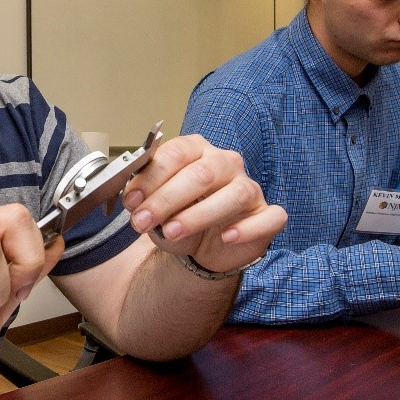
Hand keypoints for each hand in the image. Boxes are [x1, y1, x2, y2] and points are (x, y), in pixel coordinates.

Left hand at [119, 134, 286, 275]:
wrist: (204, 247)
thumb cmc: (181, 218)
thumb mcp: (157, 209)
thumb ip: (145, 201)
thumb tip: (132, 200)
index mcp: (197, 151)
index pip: (176, 153)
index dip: (152, 177)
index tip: (131, 200)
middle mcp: (226, 163)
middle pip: (201, 174)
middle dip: (167, 199)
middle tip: (143, 221)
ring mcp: (250, 188)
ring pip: (234, 194)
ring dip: (200, 214)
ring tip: (173, 232)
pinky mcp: (267, 215)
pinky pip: (268, 218)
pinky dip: (248, 228)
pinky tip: (227, 237)